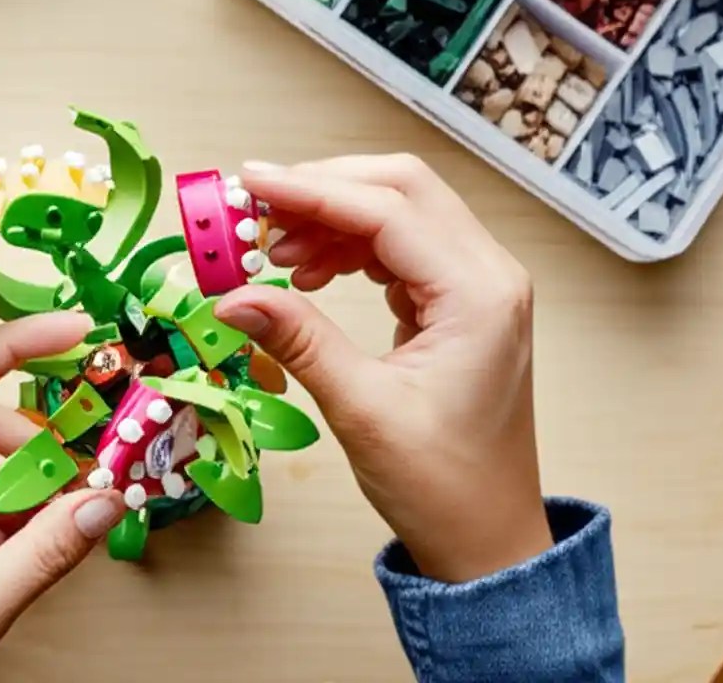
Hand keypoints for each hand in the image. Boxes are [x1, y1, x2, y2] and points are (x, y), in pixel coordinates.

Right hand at [215, 155, 551, 582]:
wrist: (486, 540)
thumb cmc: (441, 485)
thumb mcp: (361, 409)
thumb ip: (298, 339)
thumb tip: (233, 296)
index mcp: (479, 295)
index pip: (388, 211)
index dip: (312, 190)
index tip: (248, 183)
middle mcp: (489, 276)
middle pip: (401, 190)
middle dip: (322, 190)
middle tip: (254, 210)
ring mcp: (479, 288)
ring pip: (399, 214)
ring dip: (332, 219)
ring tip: (272, 252)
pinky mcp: (460, 305)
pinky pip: (401, 250)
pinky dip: (349, 248)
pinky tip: (307, 272)